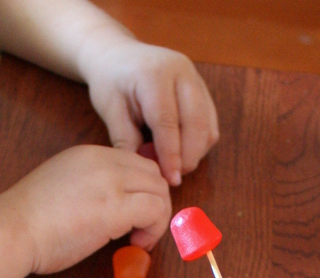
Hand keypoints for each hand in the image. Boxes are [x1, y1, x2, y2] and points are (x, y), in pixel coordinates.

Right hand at [0, 144, 170, 273]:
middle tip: (141, 232)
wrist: (12, 230)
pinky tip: (136, 244)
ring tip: (138, 240)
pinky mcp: (116, 208)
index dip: (143, 192)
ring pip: (160, 191)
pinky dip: (155, 230)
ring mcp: (111, 182)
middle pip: (153, 175)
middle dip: (156, 205)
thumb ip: (90, 190)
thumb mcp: (64, 189)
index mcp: (89, 155)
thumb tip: (112, 212)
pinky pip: (156, 211)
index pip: (136, 165)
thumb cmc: (29, 222)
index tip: (133, 217)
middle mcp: (103, 161)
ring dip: (158, 219)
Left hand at [80, 36, 218, 186]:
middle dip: (188, 157)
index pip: (168, 122)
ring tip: (174, 164)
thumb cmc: (111, 83)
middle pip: (196, 123)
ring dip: (196, 152)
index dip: (171, 155)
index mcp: (154, 74)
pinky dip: (200, 144)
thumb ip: (127, 141)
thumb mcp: (110, 111)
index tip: (170, 179)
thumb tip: (147, 171)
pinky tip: (181, 151)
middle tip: (173, 177)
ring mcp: (196, 79)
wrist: (118, 56)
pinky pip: (210, 123)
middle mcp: (181, 72)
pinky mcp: (203, 89)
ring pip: (208, 126)